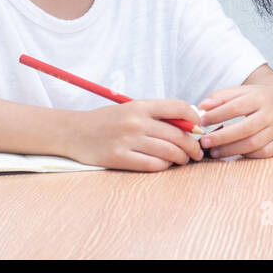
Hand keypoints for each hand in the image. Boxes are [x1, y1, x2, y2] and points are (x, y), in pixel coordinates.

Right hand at [68, 100, 203, 170]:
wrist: (74, 132)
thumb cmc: (106, 120)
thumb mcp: (130, 108)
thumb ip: (156, 114)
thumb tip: (188, 124)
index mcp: (140, 106)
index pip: (178, 107)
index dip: (194, 118)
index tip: (198, 127)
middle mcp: (135, 122)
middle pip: (178, 134)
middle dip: (193, 146)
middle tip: (197, 152)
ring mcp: (127, 141)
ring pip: (168, 152)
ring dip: (181, 158)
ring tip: (184, 160)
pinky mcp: (119, 158)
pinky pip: (152, 165)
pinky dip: (163, 166)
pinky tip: (165, 165)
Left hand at [197, 79, 272, 158]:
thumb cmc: (260, 97)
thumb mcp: (243, 91)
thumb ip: (222, 97)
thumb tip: (202, 106)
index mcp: (260, 97)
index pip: (236, 107)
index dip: (217, 115)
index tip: (202, 121)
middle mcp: (271, 113)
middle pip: (245, 128)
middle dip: (222, 137)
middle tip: (204, 142)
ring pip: (253, 143)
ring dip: (231, 150)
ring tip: (214, 152)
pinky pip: (263, 153)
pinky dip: (248, 155)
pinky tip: (235, 154)